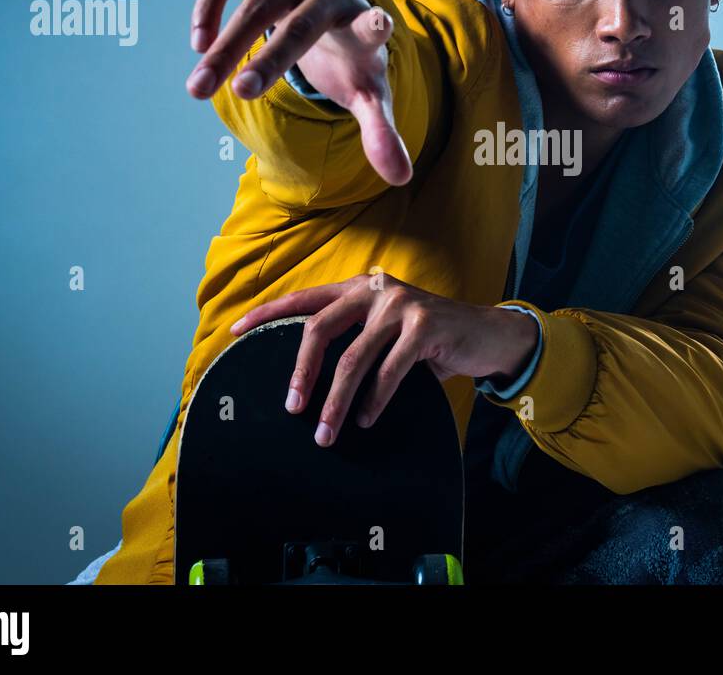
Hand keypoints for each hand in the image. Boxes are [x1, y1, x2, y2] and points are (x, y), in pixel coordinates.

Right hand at [185, 0, 411, 185]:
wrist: (327, 11)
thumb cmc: (347, 59)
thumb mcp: (365, 95)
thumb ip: (380, 133)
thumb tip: (400, 178)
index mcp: (361, 21)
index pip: (372, 26)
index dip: (375, 25)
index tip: (381, 24)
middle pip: (298, 26)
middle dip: (267, 61)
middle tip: (237, 94)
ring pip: (255, 4)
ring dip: (224, 46)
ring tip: (199, 86)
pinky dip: (209, 8)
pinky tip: (200, 43)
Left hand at [229, 273, 539, 446]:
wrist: (486, 334)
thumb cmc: (429, 339)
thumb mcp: (387, 330)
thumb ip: (354, 338)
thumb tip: (308, 376)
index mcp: (359, 287)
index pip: (305, 298)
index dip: (268, 312)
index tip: (236, 331)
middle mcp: (376, 289)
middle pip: (320, 328)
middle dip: (301, 373)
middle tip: (291, 408)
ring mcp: (401, 305)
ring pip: (353, 359)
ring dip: (336, 402)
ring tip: (326, 433)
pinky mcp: (424, 327)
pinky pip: (388, 372)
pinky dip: (374, 401)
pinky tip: (366, 420)